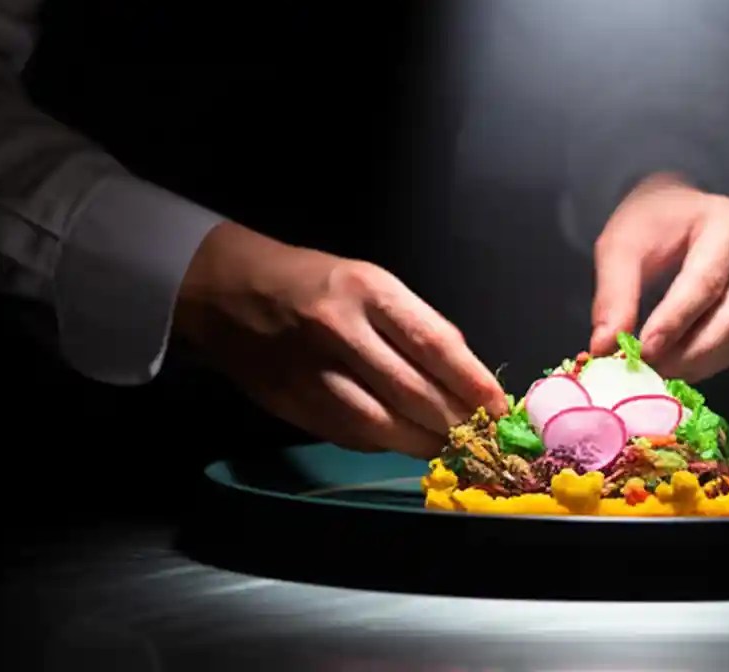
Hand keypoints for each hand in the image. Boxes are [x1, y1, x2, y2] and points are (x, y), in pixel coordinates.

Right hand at [173, 222, 506, 457]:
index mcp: (368, 291)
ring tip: (452, 447)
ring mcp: (312, 373)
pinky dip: (385, 444)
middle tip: (484, 437)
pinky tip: (406, 442)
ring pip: (382, 425)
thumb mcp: (371, 282)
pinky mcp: (293, 405)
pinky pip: (351, 435)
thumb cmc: (316, 282)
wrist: (229, 290)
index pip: (434, 345)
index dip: (473, 383)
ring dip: (424, 443)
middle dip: (456, 422)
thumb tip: (465, 375)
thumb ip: (414, 326)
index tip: (500, 407)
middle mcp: (340, 331)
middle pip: (413, 393)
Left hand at [589, 173, 728, 381]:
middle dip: (685, 352)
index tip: (643, 350)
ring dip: (692, 364)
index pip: (705, 282)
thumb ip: (614, 294)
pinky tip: (671, 365)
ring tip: (652, 370)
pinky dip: (701, 364)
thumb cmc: (649, 223)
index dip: (674, 321)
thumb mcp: (621, 246)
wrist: (675, 212)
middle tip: (644, 369)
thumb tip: (605, 347)